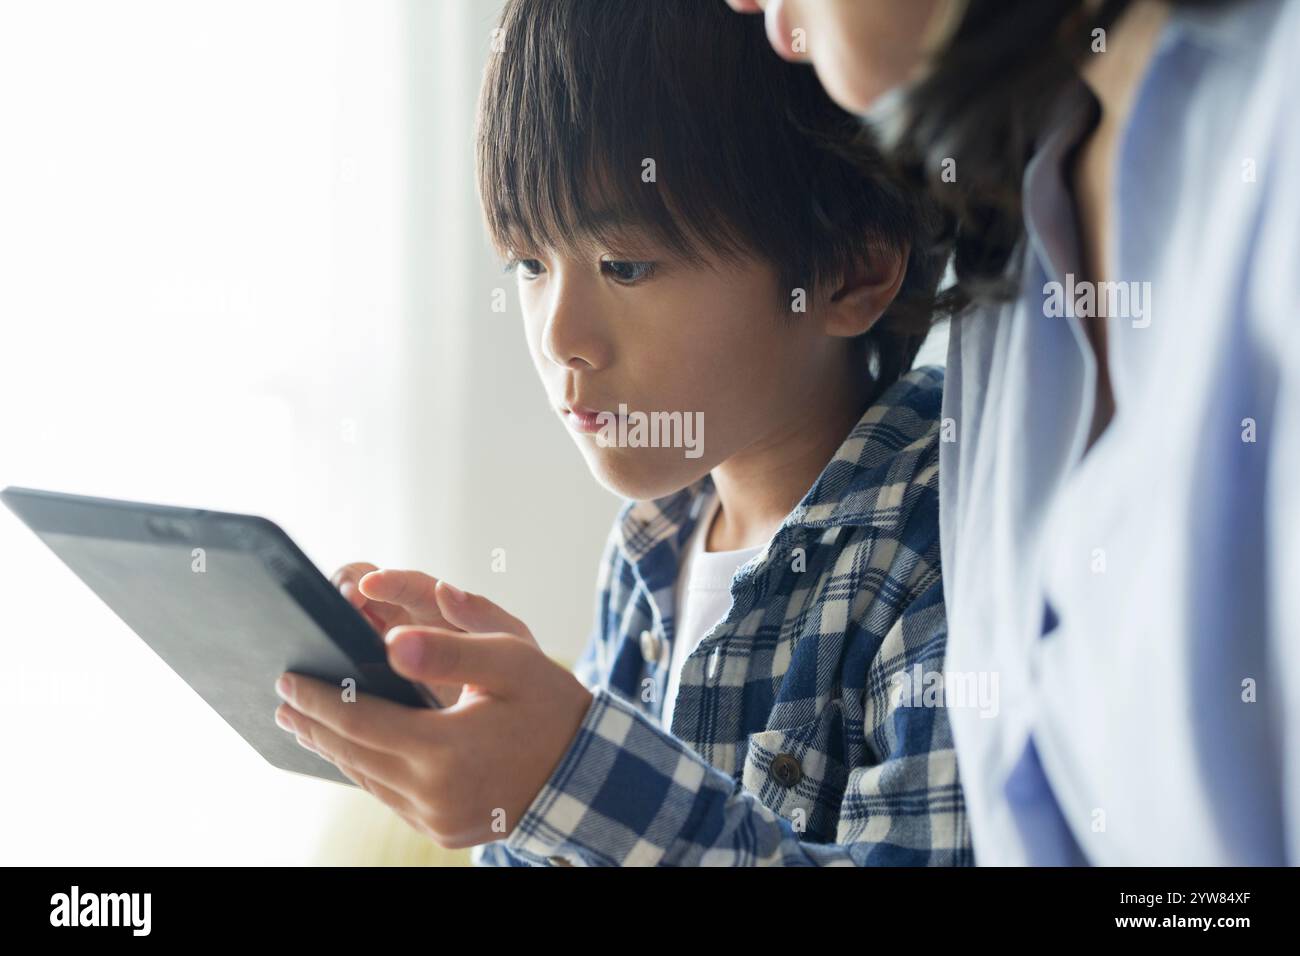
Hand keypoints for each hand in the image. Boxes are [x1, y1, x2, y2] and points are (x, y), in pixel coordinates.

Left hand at [274, 622, 593, 847]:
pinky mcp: (442, 829)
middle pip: (353, 753)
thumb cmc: (549, 705)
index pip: (361, 720)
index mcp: (446, 749)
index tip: (288, 677)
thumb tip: (390, 641)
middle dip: (313, 723)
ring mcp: (436, 818)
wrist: (586, 769)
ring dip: (332, 747)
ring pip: (366, 777)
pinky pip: (388, 795)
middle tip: (281, 698)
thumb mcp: (511, 660)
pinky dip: (363, 768)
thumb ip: (450, 647)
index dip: (320, 698)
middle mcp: (434, 793)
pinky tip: (351, 751)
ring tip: (303, 723)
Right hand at [330, 562, 538, 705]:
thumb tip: (446, 588)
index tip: (365, 587)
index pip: (406, 584)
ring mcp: (383, 654)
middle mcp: (404, 623)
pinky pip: (344, 677)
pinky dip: (329, 678)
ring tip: (318, 647)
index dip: (385, 581)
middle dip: (343, 597)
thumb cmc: (518, 674)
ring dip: (330, 634)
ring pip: (345, 633)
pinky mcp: (373, 686)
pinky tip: (317, 693)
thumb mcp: (509, 644)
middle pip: (361, 597)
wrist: (514, 725)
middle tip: (335, 610)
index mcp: (437, 606)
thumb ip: (482, 615)